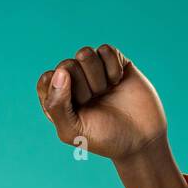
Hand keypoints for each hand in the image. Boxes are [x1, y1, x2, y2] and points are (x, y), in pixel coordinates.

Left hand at [36, 45, 166, 160]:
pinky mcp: (115, 62)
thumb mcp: (72, 131)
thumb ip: (56, 105)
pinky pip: (106, 50)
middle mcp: (73, 82)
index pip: (47, 79)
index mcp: (57, 99)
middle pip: (66, 65)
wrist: (141, 137)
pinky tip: (118, 82)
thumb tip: (60, 71)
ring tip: (105, 92)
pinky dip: (112, 67)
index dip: (60, 91)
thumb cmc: (103, 138)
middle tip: (94, 102)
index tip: (76, 107)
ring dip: (96, 76)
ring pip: (85, 53)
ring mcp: (94, 71)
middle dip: (82, 86)